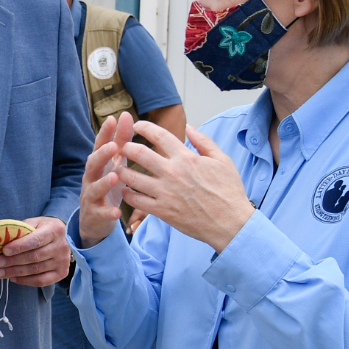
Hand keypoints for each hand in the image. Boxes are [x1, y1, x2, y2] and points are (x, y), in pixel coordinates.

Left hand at [0, 216, 70, 286]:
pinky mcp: (62, 273)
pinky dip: (25, 281)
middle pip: (35, 257)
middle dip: (13, 261)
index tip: (4, 251)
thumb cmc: (41, 229)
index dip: (19, 247)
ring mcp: (63, 261)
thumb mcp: (33, 223)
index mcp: (55, 230)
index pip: (36, 240)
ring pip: (36, 270)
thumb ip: (21, 230)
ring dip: (16, 272)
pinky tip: (13, 278)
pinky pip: (41, 281)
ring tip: (1, 272)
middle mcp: (62, 246)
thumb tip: (1, 241)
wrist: (60, 238)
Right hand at [77, 113, 135, 247]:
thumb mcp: (115, 163)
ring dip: (103, 182)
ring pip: (94, 188)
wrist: (95, 219)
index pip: (99, 146)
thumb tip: (126, 115)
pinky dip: (108, 212)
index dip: (104, 133)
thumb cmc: (108, 186)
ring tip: (114, 176)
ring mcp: (91, 197)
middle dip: (101, 155)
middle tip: (113, 146)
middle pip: (92, 164)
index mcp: (98, 165)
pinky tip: (117, 212)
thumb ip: (121, 141)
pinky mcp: (95, 215)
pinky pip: (100, 213)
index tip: (112, 119)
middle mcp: (91, 178)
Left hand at [118, 122, 255, 251]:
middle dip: (126, 146)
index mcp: (186, 158)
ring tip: (119, 169)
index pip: (159, 135)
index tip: (137, 125)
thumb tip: (188, 128)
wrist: (230, 223)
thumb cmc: (228, 191)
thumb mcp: (222, 160)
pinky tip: (125, 191)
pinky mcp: (161, 210)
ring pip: (132, 177)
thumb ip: (204, 141)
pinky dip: (127, 194)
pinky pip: (136, 200)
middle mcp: (172, 172)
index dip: (144, 127)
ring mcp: (165, 192)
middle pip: (139, 153)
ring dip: (122, 171)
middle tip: (121, 147)